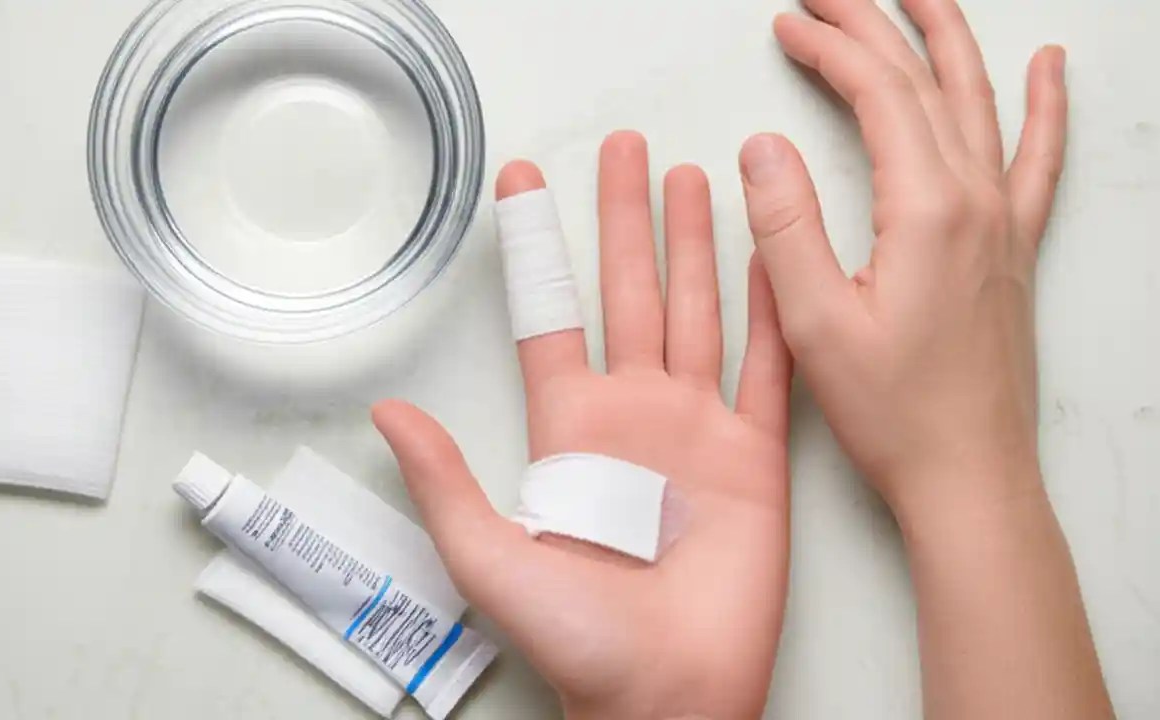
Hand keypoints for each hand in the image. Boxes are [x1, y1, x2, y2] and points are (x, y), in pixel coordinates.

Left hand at [374, 131, 791, 719]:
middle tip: (626, 151)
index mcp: (568, 428)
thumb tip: (388, 412)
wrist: (667, 691)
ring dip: (698, 246)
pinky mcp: (756, 457)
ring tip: (698, 179)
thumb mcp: (489, 556)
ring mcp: (697, 430)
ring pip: (698, 312)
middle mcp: (633, 415)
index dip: (539, 247)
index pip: (551, 315)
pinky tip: (767, 261)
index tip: (525, 183)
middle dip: (627, 219)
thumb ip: (445, 479)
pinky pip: (768, 369)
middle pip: (629, 292)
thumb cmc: (577, 639)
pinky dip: (770, 313)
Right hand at [739, 1, 1067, 513]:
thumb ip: (787, 226)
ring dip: (948, 39)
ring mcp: (1004, 221)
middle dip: (875, 24)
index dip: (829, 49)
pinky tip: (1051, 69)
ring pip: (981, 100)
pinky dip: (1046, 104)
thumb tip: (764, 146)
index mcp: (927, 210)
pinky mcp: (1014, 248)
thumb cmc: (895, 412)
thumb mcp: (817, 324)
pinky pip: (1039, 155)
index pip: (877, 94)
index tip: (787, 26)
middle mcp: (978, 201)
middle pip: (928, 79)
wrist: (969, 475)